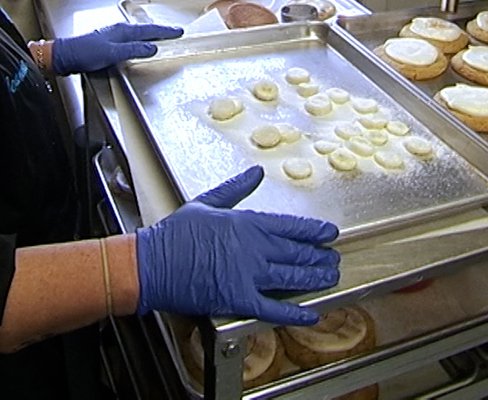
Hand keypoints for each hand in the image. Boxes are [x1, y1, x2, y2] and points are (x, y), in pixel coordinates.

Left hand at [51, 23, 183, 74]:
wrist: (65, 56)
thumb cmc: (85, 53)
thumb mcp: (113, 53)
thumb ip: (133, 49)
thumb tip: (153, 47)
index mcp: (122, 30)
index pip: (149, 30)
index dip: (165, 31)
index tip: (178, 32)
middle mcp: (119, 29)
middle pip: (145, 29)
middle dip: (160, 31)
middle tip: (175, 33)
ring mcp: (113, 35)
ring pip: (138, 33)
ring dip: (151, 35)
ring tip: (162, 37)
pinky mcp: (108, 42)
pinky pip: (131, 39)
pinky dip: (140, 40)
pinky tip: (139, 45)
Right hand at [136, 166, 338, 324]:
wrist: (152, 263)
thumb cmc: (174, 234)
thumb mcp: (207, 202)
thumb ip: (236, 189)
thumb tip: (256, 172)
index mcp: (247, 223)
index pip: (290, 226)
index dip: (314, 231)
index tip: (330, 233)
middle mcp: (253, 248)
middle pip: (296, 253)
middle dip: (319, 256)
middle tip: (334, 259)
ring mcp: (248, 274)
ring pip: (292, 278)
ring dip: (315, 279)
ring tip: (331, 278)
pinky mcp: (239, 298)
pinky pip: (274, 308)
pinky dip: (295, 313)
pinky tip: (311, 315)